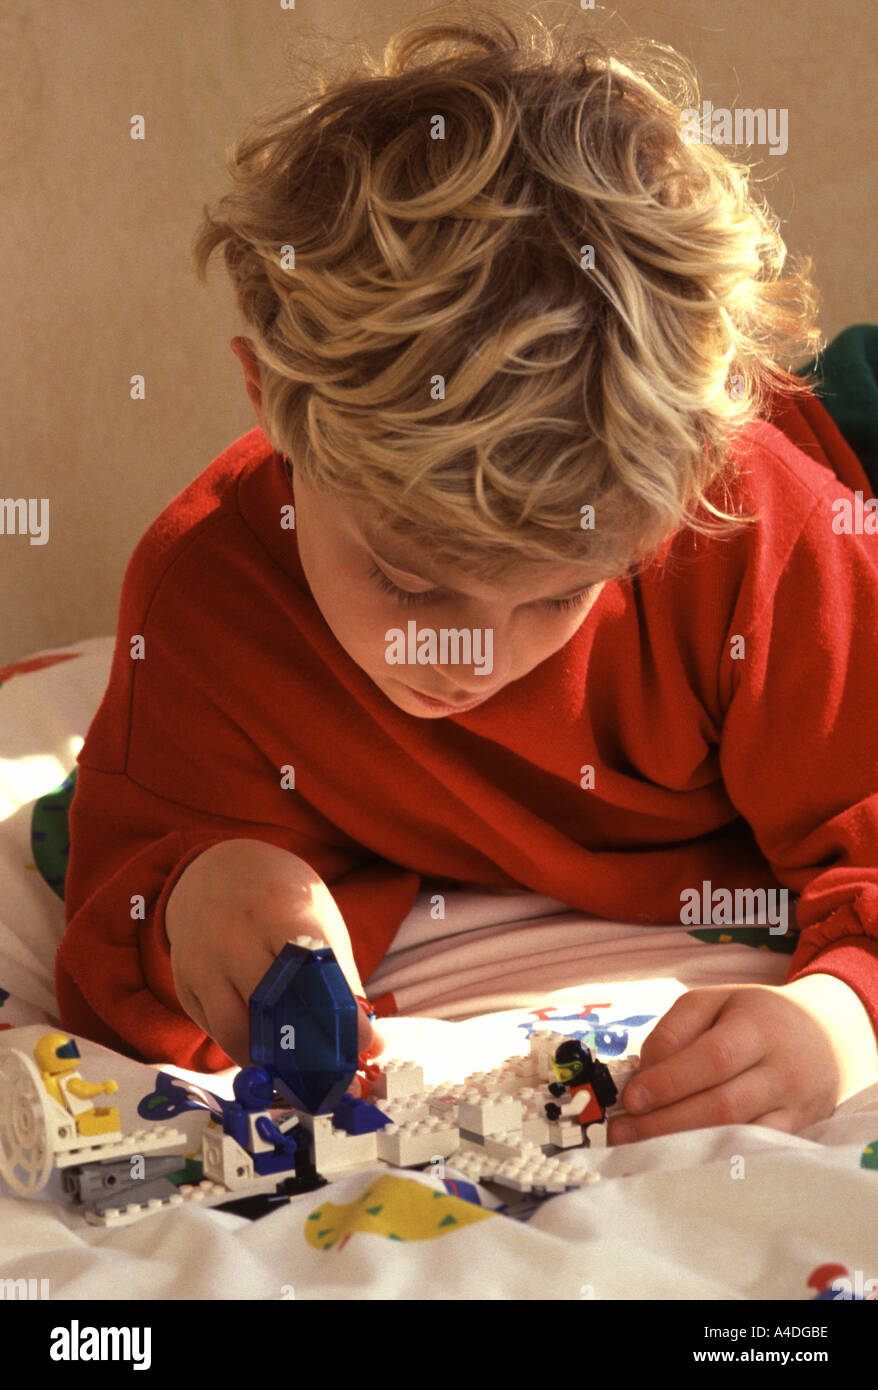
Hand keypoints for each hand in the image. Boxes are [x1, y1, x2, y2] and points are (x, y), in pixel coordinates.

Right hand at [164, 838, 381, 1071]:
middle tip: (334, 1075)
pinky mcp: (185, 985)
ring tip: (301, 1073)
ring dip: (270, 1063)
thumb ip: (340, 979)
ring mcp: (203, 964)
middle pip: (271, 1012)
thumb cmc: (279, 898)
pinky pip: (214, 1031)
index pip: (313, 977)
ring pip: (235, 1033)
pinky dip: (243, 1048)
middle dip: (307, 1052)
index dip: (341, 1018)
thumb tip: (368, 1042)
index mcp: (278, 914)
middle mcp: (234, 939)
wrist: (216, 871)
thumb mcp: (319, 919)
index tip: (365, 1045)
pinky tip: (268, 1051)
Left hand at [607, 976, 877, 1143]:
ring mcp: (795, 1108)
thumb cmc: (753, 1017)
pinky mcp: (798, 1134)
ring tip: (639, 1150)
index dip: (670, 1082)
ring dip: (683, 1147)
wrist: (824, 1036)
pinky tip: (679, 1163)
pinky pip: (754, 1155)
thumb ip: (674, 1031)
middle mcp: (782, 1070)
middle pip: (723, 1105)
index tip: (630, 1099)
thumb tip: (645, 1075)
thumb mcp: (712, 1002)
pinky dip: (714, 1160)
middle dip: (666, 1123)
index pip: (714, 1058)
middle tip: (621, 1132)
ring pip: (738, 1136)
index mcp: (759, 1026)